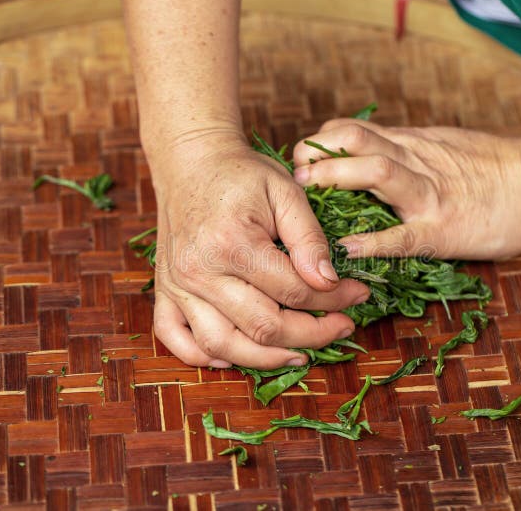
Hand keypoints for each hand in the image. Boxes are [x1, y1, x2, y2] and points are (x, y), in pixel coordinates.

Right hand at [147, 133, 370, 369]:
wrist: (191, 161)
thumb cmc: (242, 174)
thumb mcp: (286, 191)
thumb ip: (309, 238)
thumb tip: (329, 282)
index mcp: (232, 243)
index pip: (294, 290)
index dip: (334, 300)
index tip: (358, 293)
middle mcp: (199, 270)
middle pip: (263, 326)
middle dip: (312, 334)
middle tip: (342, 327)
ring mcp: (177, 284)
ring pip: (221, 345)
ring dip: (265, 359)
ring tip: (299, 354)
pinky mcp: (163, 289)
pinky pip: (173, 338)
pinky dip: (201, 356)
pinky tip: (235, 356)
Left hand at [293, 119, 520, 259]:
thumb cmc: (496, 168)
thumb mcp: (444, 144)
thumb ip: (407, 148)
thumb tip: (366, 152)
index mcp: (413, 144)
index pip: (355, 129)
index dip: (322, 139)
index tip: (302, 154)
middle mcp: (415, 162)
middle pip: (358, 141)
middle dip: (318, 153)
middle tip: (294, 170)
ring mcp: (429, 196)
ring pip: (377, 173)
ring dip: (336, 178)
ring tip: (307, 192)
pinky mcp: (444, 231)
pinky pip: (402, 236)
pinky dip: (372, 243)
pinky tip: (346, 250)